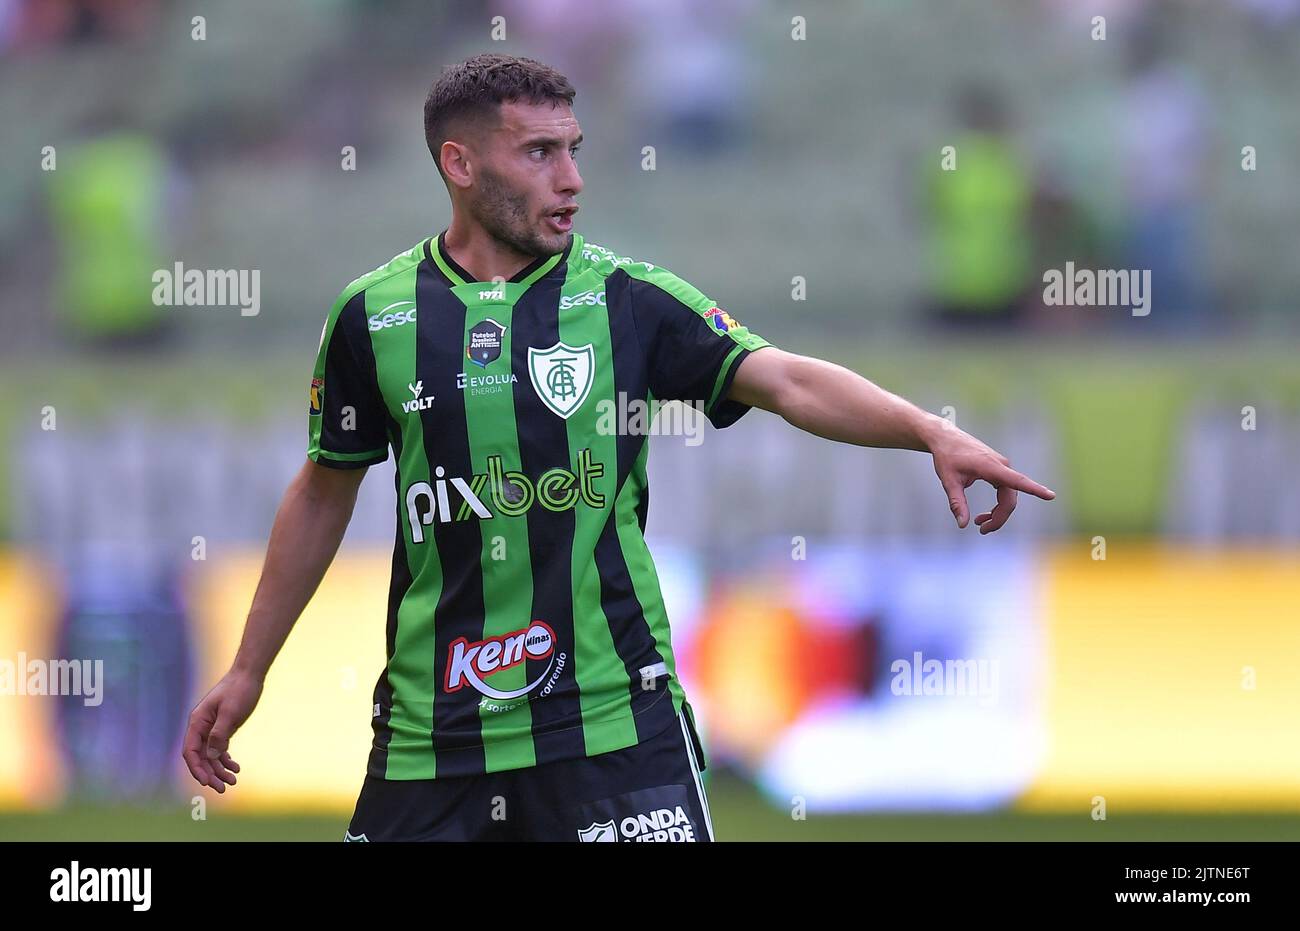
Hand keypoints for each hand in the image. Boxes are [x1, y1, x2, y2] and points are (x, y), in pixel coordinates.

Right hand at [182, 669, 262, 793]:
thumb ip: (219, 734)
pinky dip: (226, 759)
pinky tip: (235, 768)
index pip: (190, 751)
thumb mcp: (230, 712)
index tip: (207, 782)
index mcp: (197, 722)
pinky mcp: (222, 728)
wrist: (249, 675)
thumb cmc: (239, 690)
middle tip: (223, 788)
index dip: (197, 768)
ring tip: (233, 781)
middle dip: (210, 773)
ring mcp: (211, 728)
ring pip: (210, 755)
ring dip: (219, 769)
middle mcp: (201, 726)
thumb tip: (211, 757)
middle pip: (200, 756)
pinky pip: (220, 748)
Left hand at [925, 419, 1054, 533]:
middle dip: (999, 518)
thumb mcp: (949, 481)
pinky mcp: (998, 469)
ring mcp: (1001, 467)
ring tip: (980, 524)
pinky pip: (1004, 491)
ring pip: (1008, 497)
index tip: (1051, 496)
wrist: (946, 438)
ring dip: (998, 513)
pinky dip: (997, 505)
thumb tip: (962, 525)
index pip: (1018, 481)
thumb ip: (957, 503)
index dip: (1035, 490)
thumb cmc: (946, 457)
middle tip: (982, 530)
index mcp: (991, 467)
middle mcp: (1001, 466)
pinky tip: (985, 515)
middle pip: (1009, 499)